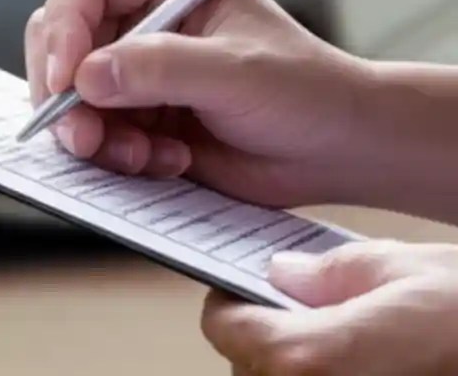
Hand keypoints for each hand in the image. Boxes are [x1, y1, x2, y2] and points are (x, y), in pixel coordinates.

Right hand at [25, 0, 370, 206]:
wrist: (339, 151)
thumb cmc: (307, 92)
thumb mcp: (237, 72)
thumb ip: (160, 69)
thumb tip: (86, 77)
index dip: (62, 28)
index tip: (64, 81)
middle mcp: (141, 20)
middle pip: (59, 41)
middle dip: (65, 93)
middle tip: (83, 136)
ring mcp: (135, 71)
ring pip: (68, 96)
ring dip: (93, 134)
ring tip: (142, 157)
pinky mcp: (135, 117)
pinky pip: (91, 135)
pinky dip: (115, 156)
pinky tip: (165, 162)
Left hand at [202, 240, 457, 374]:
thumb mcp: (408, 269)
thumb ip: (331, 274)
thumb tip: (286, 276)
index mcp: (312, 360)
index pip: (226, 331)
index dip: (235, 305)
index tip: (250, 293)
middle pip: (255, 372)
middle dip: (273, 345)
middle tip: (307, 318)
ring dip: (308, 370)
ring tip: (356, 347)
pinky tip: (383, 366)